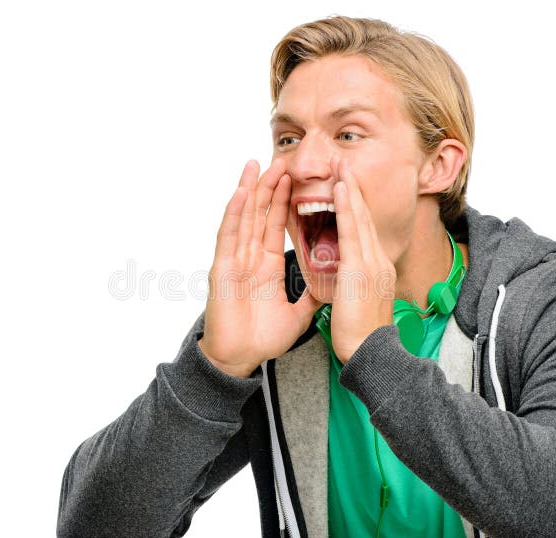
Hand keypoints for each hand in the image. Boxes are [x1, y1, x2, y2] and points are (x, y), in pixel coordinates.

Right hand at [198, 159, 321, 377]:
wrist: (240, 359)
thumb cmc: (263, 338)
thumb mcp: (299, 312)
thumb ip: (313, 294)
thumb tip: (333, 282)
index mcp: (268, 264)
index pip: (278, 224)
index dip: (287, 201)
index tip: (298, 179)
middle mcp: (250, 257)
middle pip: (261, 214)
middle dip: (271, 187)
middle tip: (282, 161)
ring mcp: (235, 260)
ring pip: (244, 218)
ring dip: (251, 191)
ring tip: (259, 165)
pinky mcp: (222, 268)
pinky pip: (228, 236)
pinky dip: (233, 214)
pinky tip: (240, 193)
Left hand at [329, 158, 395, 362]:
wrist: (370, 354)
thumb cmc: (361, 334)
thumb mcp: (360, 302)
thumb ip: (355, 284)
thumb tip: (347, 277)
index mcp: (376, 268)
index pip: (363, 229)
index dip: (355, 204)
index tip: (346, 183)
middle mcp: (378, 260)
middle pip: (365, 216)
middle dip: (354, 188)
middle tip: (343, 162)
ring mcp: (372, 263)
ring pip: (360, 218)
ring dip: (350, 189)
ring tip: (340, 164)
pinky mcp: (362, 269)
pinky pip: (352, 231)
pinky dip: (347, 208)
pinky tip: (340, 190)